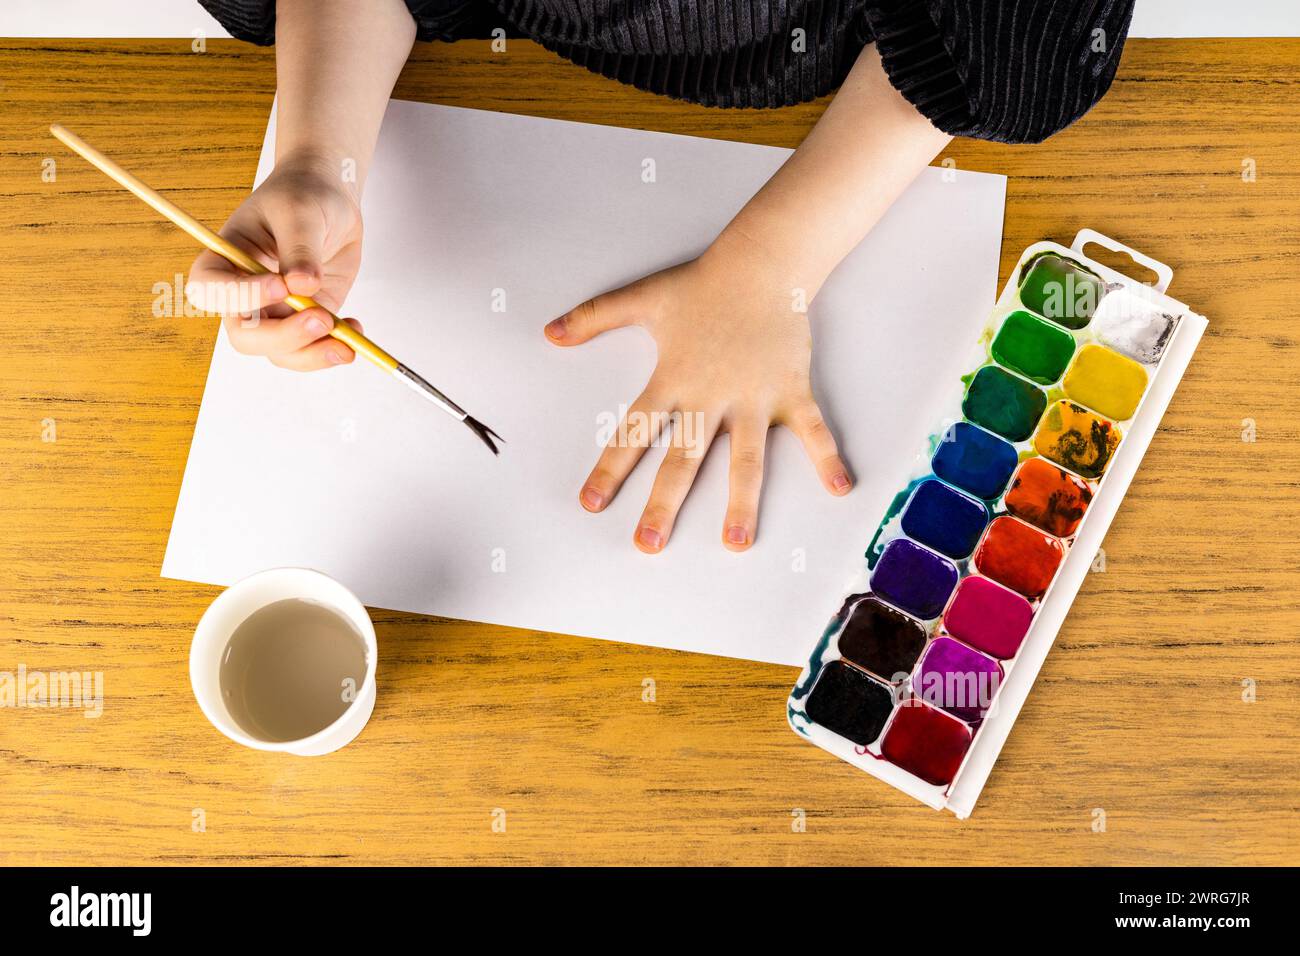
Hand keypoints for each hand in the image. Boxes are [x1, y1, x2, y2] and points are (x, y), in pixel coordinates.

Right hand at [185, 153, 365, 369]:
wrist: (330, 200)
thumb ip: (301, 248)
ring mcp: (275, 312)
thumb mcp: (301, 212)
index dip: (240, 297)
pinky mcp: (305, 320)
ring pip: (280, 352)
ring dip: (313, 354)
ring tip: (347, 340)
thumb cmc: (303, 195)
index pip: (210, 291)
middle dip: (283, 337)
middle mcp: (244, 294)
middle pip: (245, 335)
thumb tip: (305, 286)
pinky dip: (333, 348)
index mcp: (224, 260)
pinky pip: (311, 349)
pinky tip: (354, 329)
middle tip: (321, 319)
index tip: (280, 285)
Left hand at [545, 230, 852, 553]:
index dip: (609, 469)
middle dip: (663, 504)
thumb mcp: (641, 299)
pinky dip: (827, 457)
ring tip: (735, 542)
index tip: (591, 503)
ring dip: (741, 503)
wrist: (761, 262)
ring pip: (746, 459)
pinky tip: (840, 487)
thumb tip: (549, 332)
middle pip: (682, 460)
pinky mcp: (790, 390)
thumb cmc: (702, 284)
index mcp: (672, 380)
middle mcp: (711, 396)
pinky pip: (811, 429)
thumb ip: (593, 318)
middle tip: (648, 544)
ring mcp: (753, 397)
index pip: (633, 432)